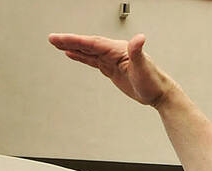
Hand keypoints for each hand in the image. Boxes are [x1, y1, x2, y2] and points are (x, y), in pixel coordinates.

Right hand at [48, 33, 173, 106]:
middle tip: (52, 38)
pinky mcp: (111, 68)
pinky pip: (93, 60)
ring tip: (57, 43)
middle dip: (69, 41)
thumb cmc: (153, 81)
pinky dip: (81, 56)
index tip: (60, 39)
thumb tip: (139, 38)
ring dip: (72, 46)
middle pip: (87, 44)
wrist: (159, 92)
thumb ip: (138, 52)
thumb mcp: (144, 67)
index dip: (75, 40)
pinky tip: (72, 54)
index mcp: (118, 49)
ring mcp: (112, 59)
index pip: (92, 43)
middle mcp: (114, 51)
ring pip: (88, 50)